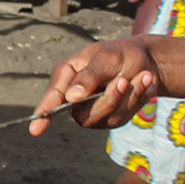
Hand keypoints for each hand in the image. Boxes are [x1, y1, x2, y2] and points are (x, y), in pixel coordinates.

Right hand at [30, 39, 157, 133]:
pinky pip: (121, 118)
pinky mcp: (108, 118)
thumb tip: (71, 97)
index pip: (53, 97)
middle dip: (110, 99)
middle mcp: (75, 96)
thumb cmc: (123, 53)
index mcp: (67, 74)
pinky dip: (137, 101)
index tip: (35, 130)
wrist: (149, 61)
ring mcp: (91, 109)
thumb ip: (89, 76)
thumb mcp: (107, 58)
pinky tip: (143, 85)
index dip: (44, 113)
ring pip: (106, 118)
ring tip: (142, 77)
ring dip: (129, 98)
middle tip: (126, 80)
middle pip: (84, 114)